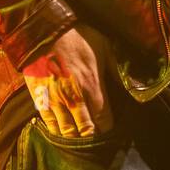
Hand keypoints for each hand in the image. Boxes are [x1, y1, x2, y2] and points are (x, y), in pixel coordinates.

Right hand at [21, 23, 115, 137]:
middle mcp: (73, 99)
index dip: (108, 129)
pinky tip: (63, 132)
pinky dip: (56, 132)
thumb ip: (116, 68)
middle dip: (93, 137)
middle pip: (85, 132)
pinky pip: (48, 124)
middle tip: (98, 139)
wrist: (44, 30)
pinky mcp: (39, 99)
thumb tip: (131, 82)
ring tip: (81, 139)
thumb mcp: (105, 47)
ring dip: (75, 138)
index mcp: (92, 87)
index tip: (111, 130)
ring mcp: (54, 101)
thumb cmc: (78, 36)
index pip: (103, 120)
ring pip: (66, 132)